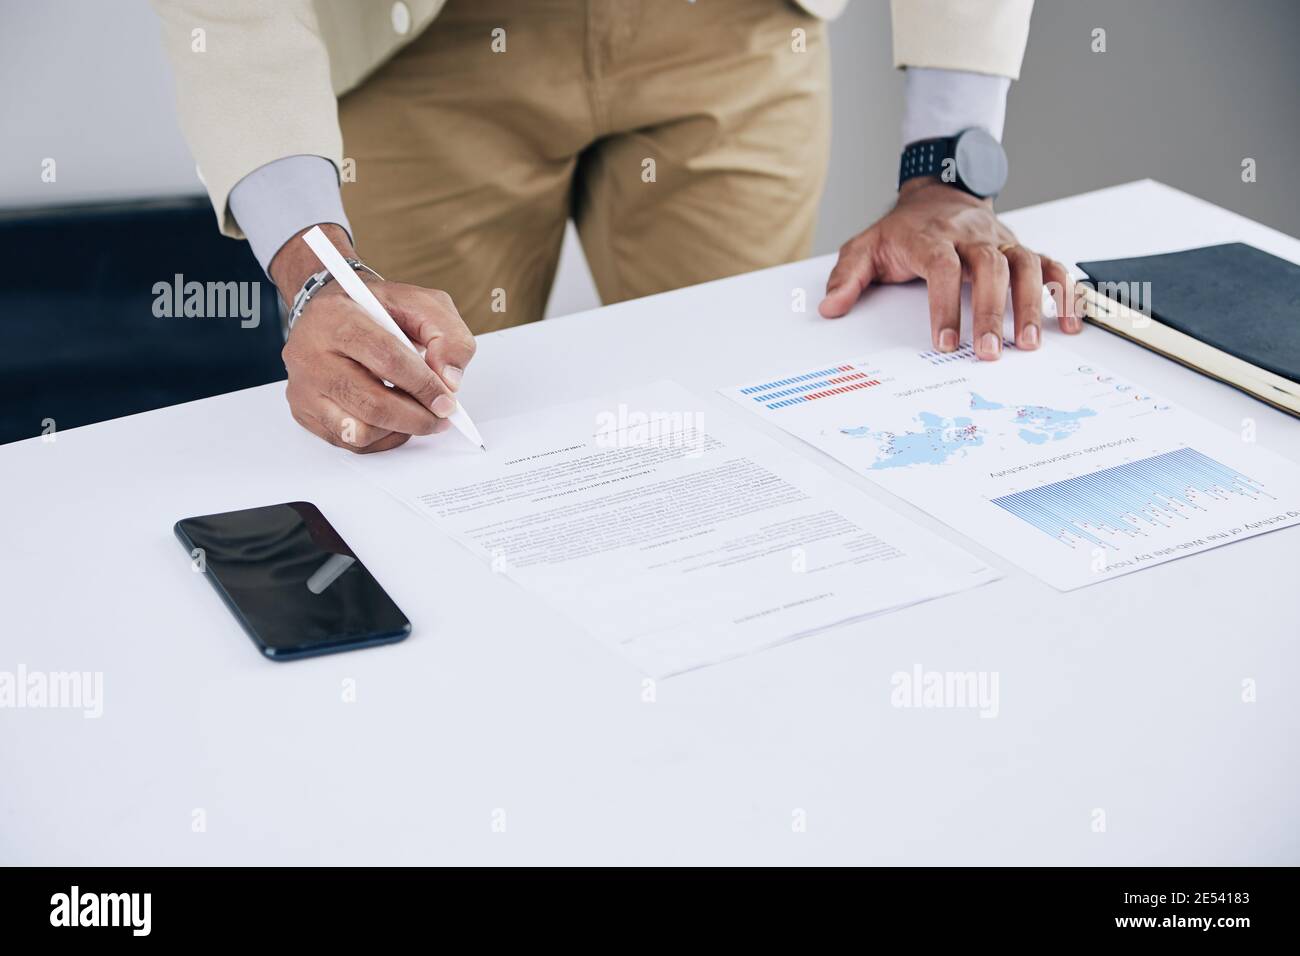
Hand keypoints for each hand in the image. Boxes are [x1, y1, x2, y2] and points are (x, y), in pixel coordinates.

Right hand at [272, 225, 475, 452]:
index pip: (387, 359)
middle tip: (440, 418)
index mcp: (338, 317)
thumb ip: (447, 335)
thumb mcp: (420, 304)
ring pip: (359, 431)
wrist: (331, 310)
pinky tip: (393, 420)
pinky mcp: (303, 411)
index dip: (424, 386)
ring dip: (398, 430)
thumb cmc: (375, 308)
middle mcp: (311, 353)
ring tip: (414, 414)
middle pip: (372, 404)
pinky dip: (380, 439)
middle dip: (417, 418)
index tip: (447, 401)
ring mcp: (303, 386)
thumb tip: (450, 381)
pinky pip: (349, 442)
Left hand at [819, 178, 1080, 359]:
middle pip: (990, 268)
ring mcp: (1002, 241)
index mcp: (933, 236)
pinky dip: (1065, 293)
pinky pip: (1051, 267)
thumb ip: (848, 276)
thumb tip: (829, 307)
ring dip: (1031, 305)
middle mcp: (973, 236)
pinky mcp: (1021, 249)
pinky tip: (1068, 323)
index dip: (945, 305)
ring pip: (1026, 265)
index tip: (944, 342)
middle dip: (991, 311)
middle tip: (989, 351)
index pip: (943, 267)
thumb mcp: (866, 246)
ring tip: (1028, 344)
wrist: (939, 195)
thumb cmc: (904, 230)